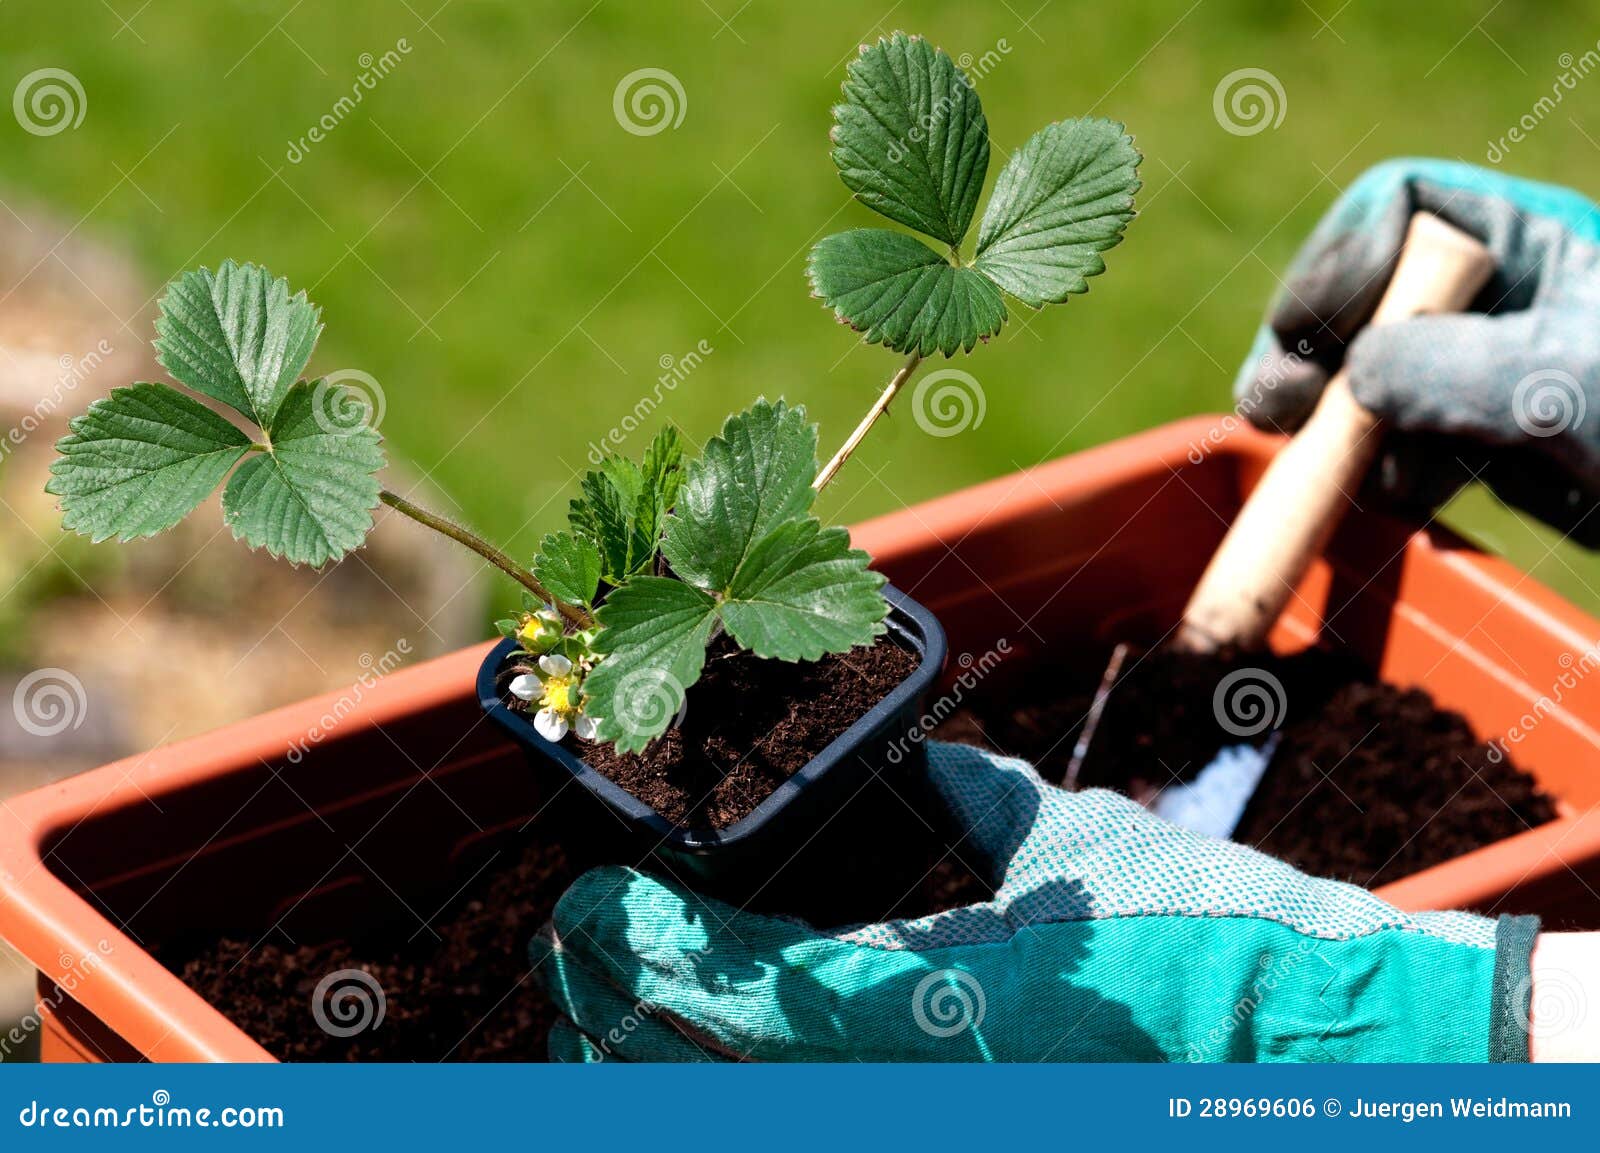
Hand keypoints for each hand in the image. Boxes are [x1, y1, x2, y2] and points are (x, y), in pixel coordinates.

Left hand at [530, 741, 1535, 1061]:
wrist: (1329, 1056)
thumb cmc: (1217, 945)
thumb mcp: (1077, 851)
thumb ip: (981, 802)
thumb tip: (928, 763)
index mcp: (924, 1008)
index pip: (734, 986)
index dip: (637, 947)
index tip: (583, 904)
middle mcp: (904, 1088)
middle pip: (702, 1075)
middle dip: (613, 1013)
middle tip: (569, 951)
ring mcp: (924, 1116)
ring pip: (735, 1114)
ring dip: (653, 1058)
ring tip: (604, 1006)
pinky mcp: (951, 1117)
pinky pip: (811, 1105)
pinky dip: (737, 1078)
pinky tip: (711, 1048)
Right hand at [1236, 159, 1599, 542]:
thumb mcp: (1570, 385)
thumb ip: (1452, 367)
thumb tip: (1346, 377)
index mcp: (1534, 240)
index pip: (1398, 207)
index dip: (1336, 258)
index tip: (1306, 332)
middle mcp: (1500, 298)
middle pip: (1362, 296)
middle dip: (1312, 352)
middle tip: (1277, 413)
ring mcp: (1489, 374)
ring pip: (1368, 381)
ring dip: (1340, 427)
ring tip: (1349, 473)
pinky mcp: (1490, 446)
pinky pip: (1399, 445)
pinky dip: (1380, 473)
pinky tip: (1400, 499)